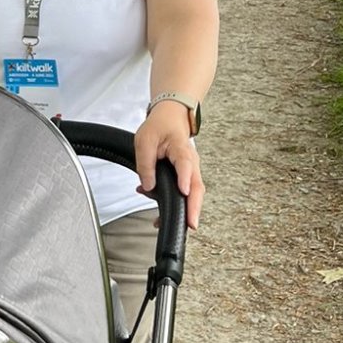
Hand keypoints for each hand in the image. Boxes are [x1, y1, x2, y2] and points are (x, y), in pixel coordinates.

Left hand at [134, 104, 203, 230]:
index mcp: (181, 149)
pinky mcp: (187, 178)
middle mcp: (191, 163)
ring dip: (185, 211)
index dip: (185, 179)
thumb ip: (145, 164)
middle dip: (194, 207)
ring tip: (164, 222)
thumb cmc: (160, 127)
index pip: (185, 165)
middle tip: (191, 224)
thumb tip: (147, 186)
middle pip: (197, 187)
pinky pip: (185, 195)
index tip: (184, 191)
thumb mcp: (145, 140)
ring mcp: (192, 172)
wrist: (171, 118)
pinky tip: (158, 216)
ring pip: (194, 195)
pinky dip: (175, 206)